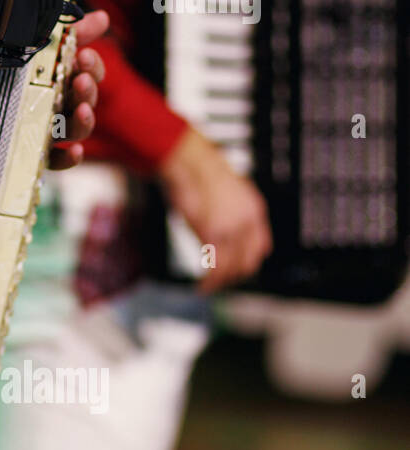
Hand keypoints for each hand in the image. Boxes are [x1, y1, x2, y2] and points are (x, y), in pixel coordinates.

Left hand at [49, 8, 107, 169]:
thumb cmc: (19, 78)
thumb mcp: (46, 51)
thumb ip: (73, 34)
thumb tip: (101, 17)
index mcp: (64, 80)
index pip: (89, 73)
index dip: (91, 66)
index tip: (84, 55)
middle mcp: (62, 104)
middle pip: (85, 100)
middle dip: (87, 89)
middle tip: (80, 79)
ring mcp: (52, 129)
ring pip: (76, 128)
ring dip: (84, 120)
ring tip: (81, 110)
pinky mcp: (39, 152)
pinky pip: (57, 160)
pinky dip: (69, 158)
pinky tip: (75, 150)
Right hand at [158, 128, 272, 292]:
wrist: (189, 161)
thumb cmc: (198, 169)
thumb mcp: (223, 190)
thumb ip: (227, 208)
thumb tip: (218, 219)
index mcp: (254, 209)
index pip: (261, 246)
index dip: (248, 261)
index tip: (236, 268)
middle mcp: (248, 221)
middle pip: (249, 262)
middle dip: (234, 276)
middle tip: (220, 282)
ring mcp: (232, 229)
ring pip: (232, 268)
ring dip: (220, 283)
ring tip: (208, 288)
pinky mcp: (213, 234)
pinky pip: (214, 267)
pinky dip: (209, 282)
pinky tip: (201, 287)